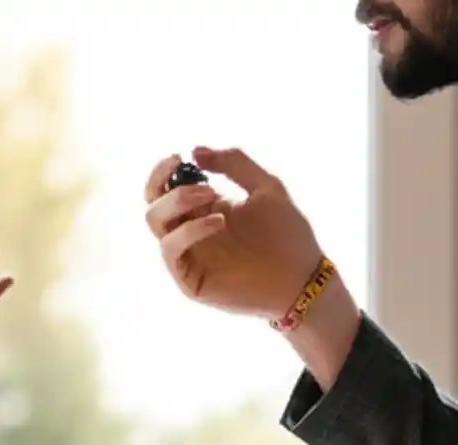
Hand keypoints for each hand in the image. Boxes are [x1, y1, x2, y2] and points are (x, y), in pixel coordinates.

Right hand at [143, 148, 323, 319]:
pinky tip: (219, 221)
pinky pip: (172, 251)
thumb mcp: (266, 187)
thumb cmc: (288, 235)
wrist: (304, 279)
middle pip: (154, 204)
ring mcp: (188, 256)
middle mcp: (189, 231)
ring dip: (177, 202)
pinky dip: (189, 231)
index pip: (165, 189)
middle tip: (201, 180)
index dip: (164, 171)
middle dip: (168, 185)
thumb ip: (234, 163)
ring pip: (155, 224)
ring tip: (210, 194)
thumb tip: (195, 151)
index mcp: (202, 210)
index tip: (180, 156)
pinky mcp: (190, 280)